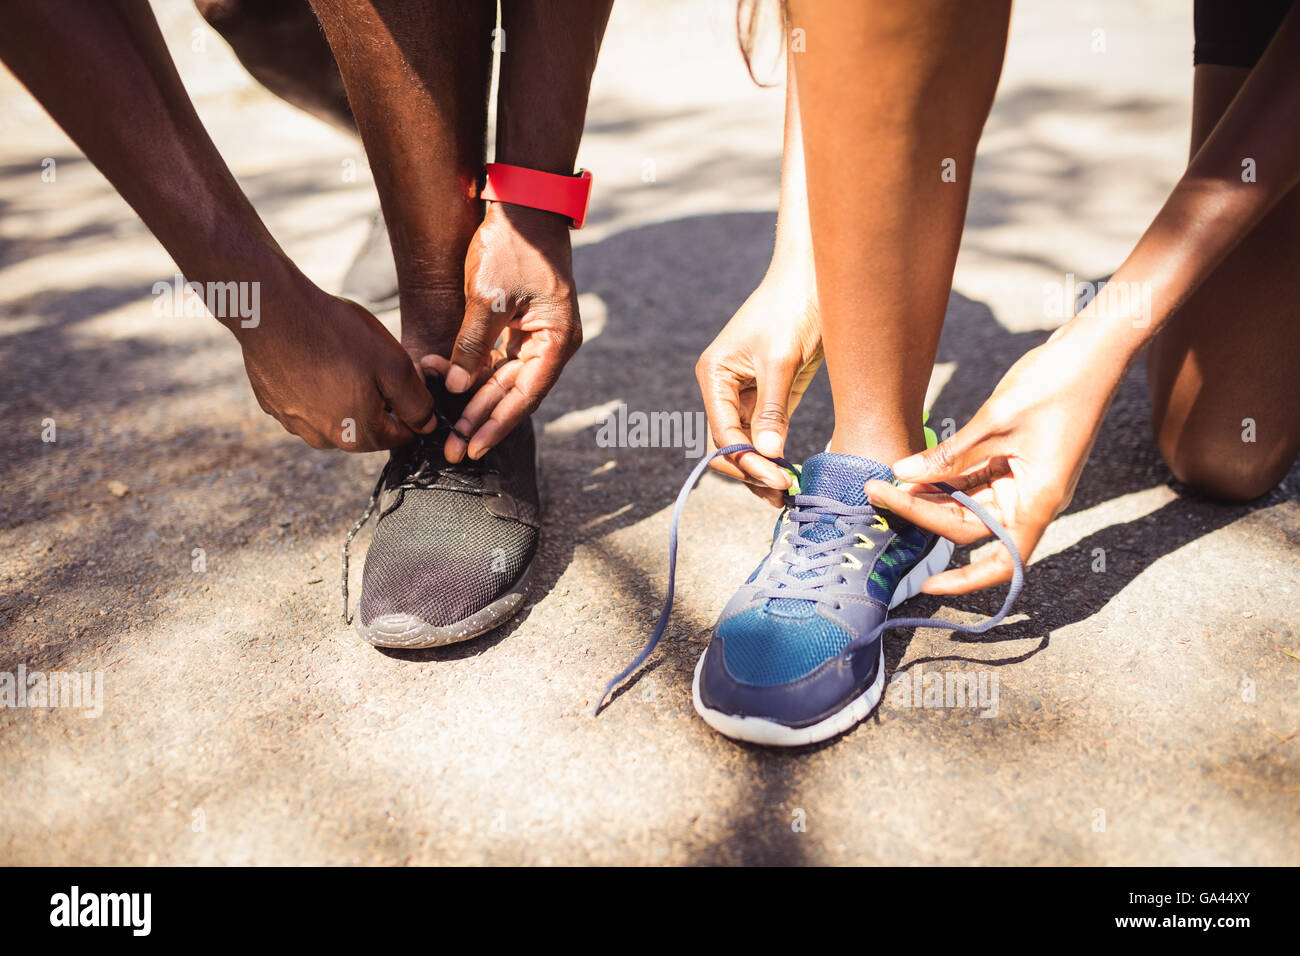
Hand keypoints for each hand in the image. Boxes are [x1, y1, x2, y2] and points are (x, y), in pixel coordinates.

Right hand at [238, 272, 436, 450]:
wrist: (272, 308)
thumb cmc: (337, 335)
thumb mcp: (395, 366)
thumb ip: (417, 403)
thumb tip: (427, 425)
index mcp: (358, 437)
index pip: (400, 436)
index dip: (410, 406)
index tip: (403, 375)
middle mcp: (324, 440)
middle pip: (368, 427)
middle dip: (378, 400)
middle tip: (372, 361)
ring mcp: (294, 423)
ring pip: (337, 414)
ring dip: (346, 393)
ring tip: (341, 356)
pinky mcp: (274, 405)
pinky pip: (307, 401)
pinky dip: (316, 385)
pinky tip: (315, 357)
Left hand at [431, 202, 581, 461]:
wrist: (522, 204)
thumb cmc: (512, 245)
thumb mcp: (488, 296)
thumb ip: (473, 345)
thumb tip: (458, 389)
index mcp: (556, 340)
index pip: (525, 395)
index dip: (497, 424)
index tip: (471, 448)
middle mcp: (551, 344)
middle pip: (515, 395)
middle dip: (483, 422)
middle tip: (453, 451)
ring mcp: (536, 336)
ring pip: (505, 382)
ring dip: (477, 405)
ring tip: (450, 431)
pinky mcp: (519, 326)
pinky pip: (499, 362)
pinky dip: (476, 378)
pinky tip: (453, 394)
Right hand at [695, 264, 822, 505]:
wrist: (814, 276)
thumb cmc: (792, 307)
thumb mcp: (782, 359)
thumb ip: (774, 407)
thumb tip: (768, 453)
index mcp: (715, 376)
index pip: (722, 434)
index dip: (745, 461)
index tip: (777, 478)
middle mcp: (724, 388)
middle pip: (727, 445)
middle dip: (749, 471)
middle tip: (781, 492)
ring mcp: (747, 393)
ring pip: (746, 444)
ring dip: (762, 468)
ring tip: (787, 491)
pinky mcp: (771, 394)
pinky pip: (766, 433)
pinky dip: (775, 455)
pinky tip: (791, 471)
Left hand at [864, 324, 1121, 592]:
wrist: (1092, 348)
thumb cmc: (1057, 384)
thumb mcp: (995, 421)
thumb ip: (949, 454)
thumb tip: (902, 474)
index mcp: (1038, 501)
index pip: (1001, 561)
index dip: (965, 581)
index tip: (926, 585)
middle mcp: (1031, 498)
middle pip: (970, 526)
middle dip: (923, 513)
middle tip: (877, 492)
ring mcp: (1024, 480)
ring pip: (968, 503)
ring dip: (930, 495)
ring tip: (888, 480)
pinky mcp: (1016, 460)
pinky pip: (974, 480)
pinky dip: (944, 477)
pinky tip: (913, 468)